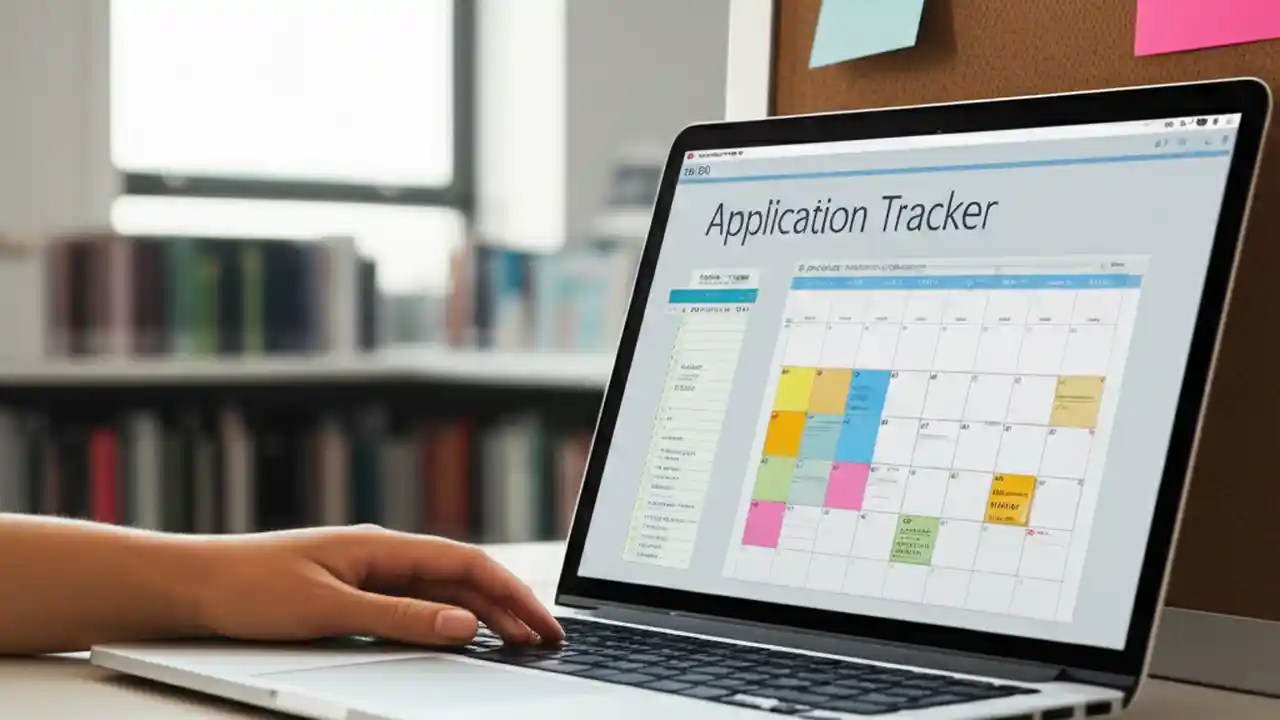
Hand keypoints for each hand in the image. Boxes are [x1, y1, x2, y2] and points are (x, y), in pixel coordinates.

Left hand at [191, 525, 563, 646]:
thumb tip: (462, 623)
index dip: (511, 591)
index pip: (466, 563)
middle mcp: (381, 554)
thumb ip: (400, 617)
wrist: (192, 584)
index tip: (542, 621)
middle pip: (463, 576)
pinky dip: (448, 618)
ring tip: (516, 641)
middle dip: (509, 604)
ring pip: (443, 589)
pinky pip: (416, 602)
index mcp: (382, 546)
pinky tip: (460, 635)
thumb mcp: (330, 610)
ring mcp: (369, 571)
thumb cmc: (249, 587)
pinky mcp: (353, 591)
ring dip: (483, 612)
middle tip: (545, 638)